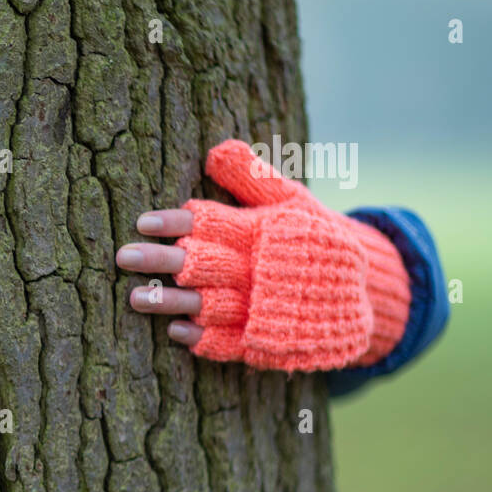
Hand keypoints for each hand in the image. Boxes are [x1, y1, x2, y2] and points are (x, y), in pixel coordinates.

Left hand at [114, 140, 409, 371]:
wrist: (367, 290)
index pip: (215, 222)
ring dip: (173, 302)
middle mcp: (262, 269)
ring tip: (136, 298)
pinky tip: (176, 332)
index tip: (144, 222)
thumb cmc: (314, 238)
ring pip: (211, 304)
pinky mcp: (269, 339)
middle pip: (206, 263)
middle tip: (124, 256)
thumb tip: (216, 150)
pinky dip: (206, 338)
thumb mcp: (293, 202)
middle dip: (165, 260)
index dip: (178, 221)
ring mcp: (266, 307)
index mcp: (265, 230)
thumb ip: (253, 179)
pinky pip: (233, 342)